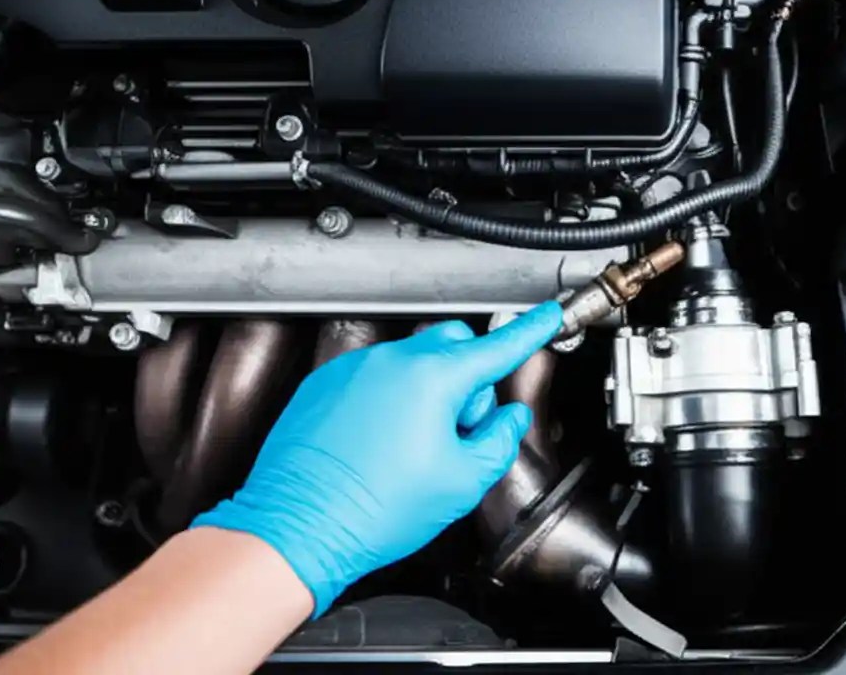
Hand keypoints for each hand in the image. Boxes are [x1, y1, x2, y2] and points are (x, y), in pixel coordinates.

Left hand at [192, 302, 562, 616]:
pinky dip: (389, 401)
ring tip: (411, 447)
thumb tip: (507, 420)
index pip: (497, 347)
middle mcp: (391, 361)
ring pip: (413, 362)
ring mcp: (354, 369)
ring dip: (427, 391)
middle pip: (454, 345)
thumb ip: (499, 440)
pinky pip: (374, 377)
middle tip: (462, 430)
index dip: (531, 331)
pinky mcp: (325, 384)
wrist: (299, 527)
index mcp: (433, 379)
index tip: (546, 317)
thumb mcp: (462, 481)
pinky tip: (380, 445)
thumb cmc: (374, 509)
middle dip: (469, 379)